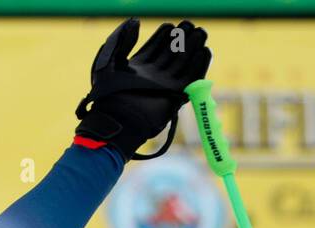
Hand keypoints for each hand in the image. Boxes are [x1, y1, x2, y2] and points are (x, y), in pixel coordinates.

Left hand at [74, 18, 211, 160]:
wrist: (118, 118)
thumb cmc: (110, 93)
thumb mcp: (109, 61)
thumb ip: (121, 40)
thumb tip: (135, 21)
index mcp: (139, 68)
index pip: (156, 46)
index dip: (164, 35)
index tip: (170, 25)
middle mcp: (154, 76)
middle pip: (173, 53)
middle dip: (182, 38)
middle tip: (190, 25)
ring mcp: (166, 86)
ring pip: (184, 63)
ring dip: (193, 48)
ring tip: (200, 33)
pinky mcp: (176, 97)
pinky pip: (192, 79)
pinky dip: (199, 66)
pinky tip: (204, 51)